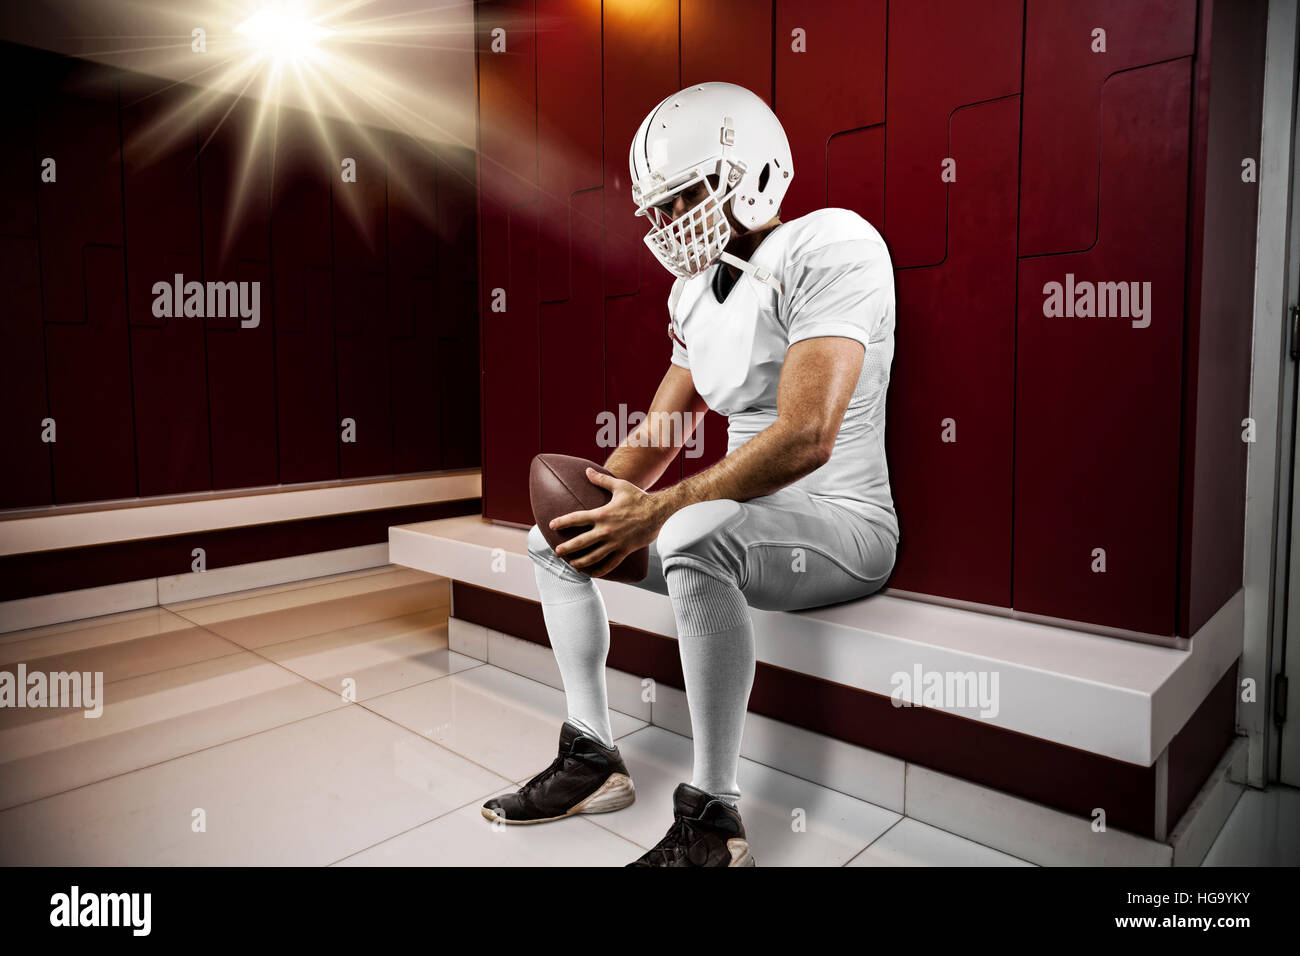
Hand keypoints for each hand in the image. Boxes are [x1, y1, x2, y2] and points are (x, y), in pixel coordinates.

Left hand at [551, 468, 666, 577]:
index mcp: (602, 514)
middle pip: (581, 542)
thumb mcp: (619, 486)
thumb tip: (587, 471)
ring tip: (572, 565)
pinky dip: (600, 570)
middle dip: (566, 548)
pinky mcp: (625, 550)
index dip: (562, 522)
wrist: (659, 511)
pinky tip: (592, 573)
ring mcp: (615, 542)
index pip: (576, 519)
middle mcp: (606, 530)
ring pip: (593, 556)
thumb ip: (601, 480)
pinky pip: (610, 564)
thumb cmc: (639, 497)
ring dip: (580, 562)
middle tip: (557, 551)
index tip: (552, 525)